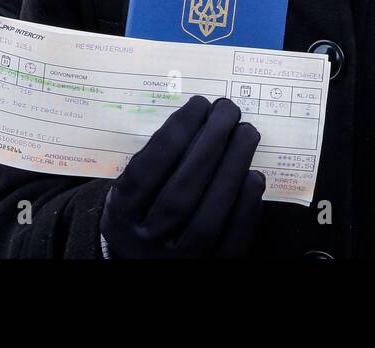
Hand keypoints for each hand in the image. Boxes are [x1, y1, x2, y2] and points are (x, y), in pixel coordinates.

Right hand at [101, 95, 264, 257]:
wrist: (145, 262)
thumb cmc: (142, 214)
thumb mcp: (130, 192)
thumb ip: (152, 163)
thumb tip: (197, 118)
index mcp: (121, 217)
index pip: (146, 171)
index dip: (174, 134)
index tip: (198, 104)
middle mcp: (146, 243)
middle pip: (181, 191)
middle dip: (209, 145)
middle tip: (229, 111)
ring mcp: (180, 261)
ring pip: (209, 215)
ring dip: (232, 168)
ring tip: (247, 133)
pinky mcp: (211, 269)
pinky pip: (233, 240)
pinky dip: (246, 206)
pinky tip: (254, 175)